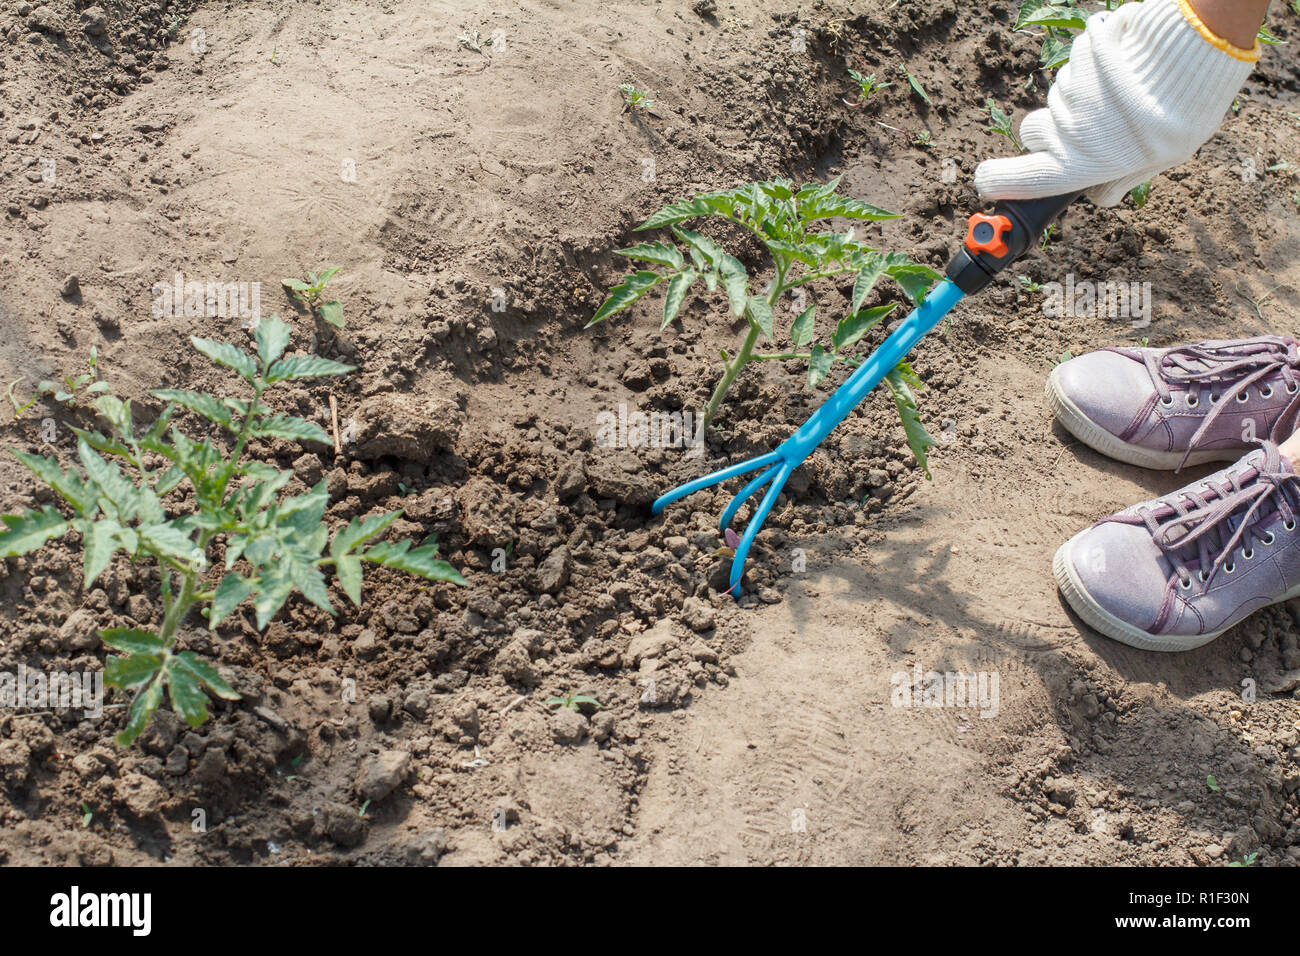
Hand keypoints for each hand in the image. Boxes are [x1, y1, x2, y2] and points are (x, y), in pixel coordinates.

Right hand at [975, 0, 1257, 206]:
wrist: (1193, 57)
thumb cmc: (1179, 118)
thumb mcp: (1156, 163)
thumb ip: (1120, 181)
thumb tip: (1100, 198)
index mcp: (1075, 166)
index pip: (1018, 179)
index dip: (997, 182)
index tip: (987, 182)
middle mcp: (1063, 132)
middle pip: (1033, 132)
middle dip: (1051, 130)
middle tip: (1088, 128)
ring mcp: (1067, 93)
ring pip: (1059, 96)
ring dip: (1081, 97)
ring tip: (1122, 93)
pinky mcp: (1078, 57)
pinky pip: (1077, 64)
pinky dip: (1094, 66)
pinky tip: (1123, 67)